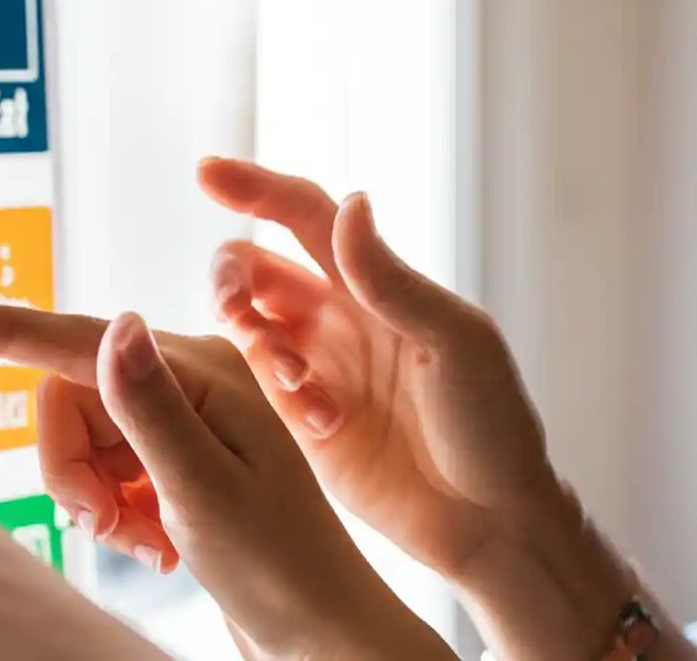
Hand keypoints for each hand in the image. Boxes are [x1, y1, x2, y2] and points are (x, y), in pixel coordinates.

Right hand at [0, 302, 453, 659]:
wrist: (319, 629)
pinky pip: (103, 469)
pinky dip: (111, 510)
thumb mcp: (206, 490)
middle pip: (69, 397)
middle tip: (102, 523)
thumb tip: (115, 324)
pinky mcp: (174, 457)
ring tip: (140, 540)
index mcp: (204, 372)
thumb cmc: (280, 566)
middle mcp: (190, 381)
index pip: (84, 342)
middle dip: (67, 467)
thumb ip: (150, 409)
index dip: (4, 332)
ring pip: (80, 438)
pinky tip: (153, 543)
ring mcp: (181, 419)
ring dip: (91, 496)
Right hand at [202, 158, 557, 574]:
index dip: (255, 188)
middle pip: (257, 267)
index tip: (204, 173)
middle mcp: (340, 316)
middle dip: (231, 276)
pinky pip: (259, 386)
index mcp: (378, 283)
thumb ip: (393, 280)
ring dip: (252, 339)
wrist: (490, 523)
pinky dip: (274, 393)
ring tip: (299, 384)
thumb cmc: (492, 426)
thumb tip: (350, 204)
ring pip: (247, 326)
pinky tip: (320, 422)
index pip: (305, 215)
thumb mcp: (455, 344)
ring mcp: (317, 368)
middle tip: (235, 308)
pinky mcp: (300, 420)